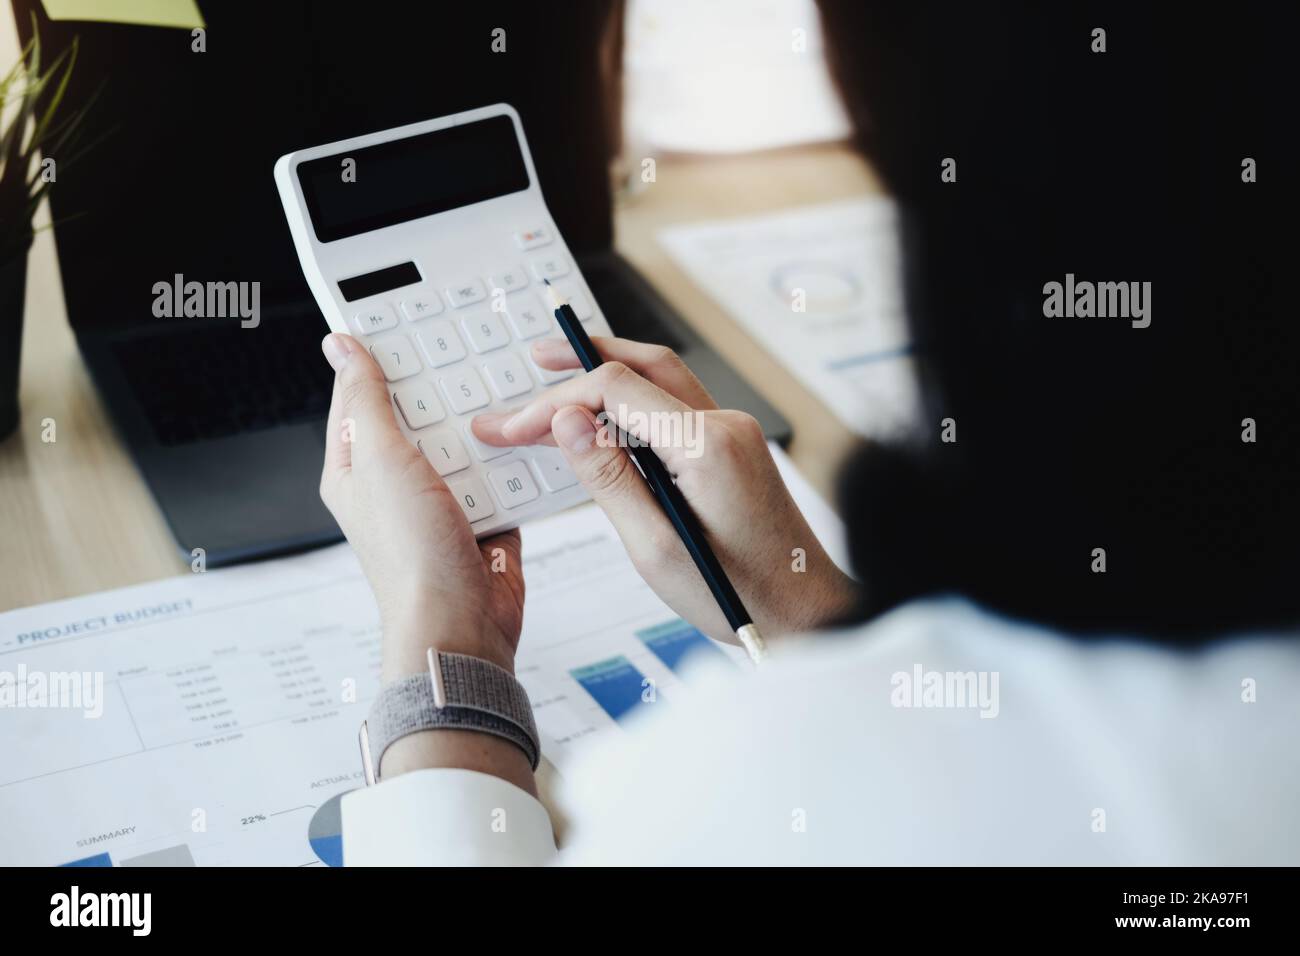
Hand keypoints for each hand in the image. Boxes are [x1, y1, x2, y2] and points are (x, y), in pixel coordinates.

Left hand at [318, 333, 523, 678]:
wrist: (463, 624)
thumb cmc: (411, 556)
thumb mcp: (381, 460)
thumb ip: (367, 400)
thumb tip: (341, 347)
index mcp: (356, 468)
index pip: (361, 397)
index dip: (380, 360)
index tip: (405, 323)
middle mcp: (396, 483)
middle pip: (421, 416)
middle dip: (444, 390)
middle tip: (468, 350)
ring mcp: (440, 501)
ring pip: (465, 442)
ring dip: (483, 426)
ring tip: (504, 391)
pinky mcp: (481, 518)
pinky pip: (500, 475)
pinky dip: (513, 461)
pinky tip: (527, 438)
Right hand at [472, 336, 857, 645]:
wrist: (807, 612)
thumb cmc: (739, 594)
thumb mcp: (655, 548)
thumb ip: (608, 479)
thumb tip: (567, 422)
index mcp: (707, 446)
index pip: (615, 389)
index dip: (556, 402)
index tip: (514, 427)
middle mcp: (726, 426)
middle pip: (643, 366)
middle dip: (583, 359)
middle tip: (534, 359)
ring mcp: (734, 434)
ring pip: (661, 380)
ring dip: (609, 373)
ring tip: (559, 374)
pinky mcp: (734, 449)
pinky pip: (676, 409)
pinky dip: (634, 403)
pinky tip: (604, 419)